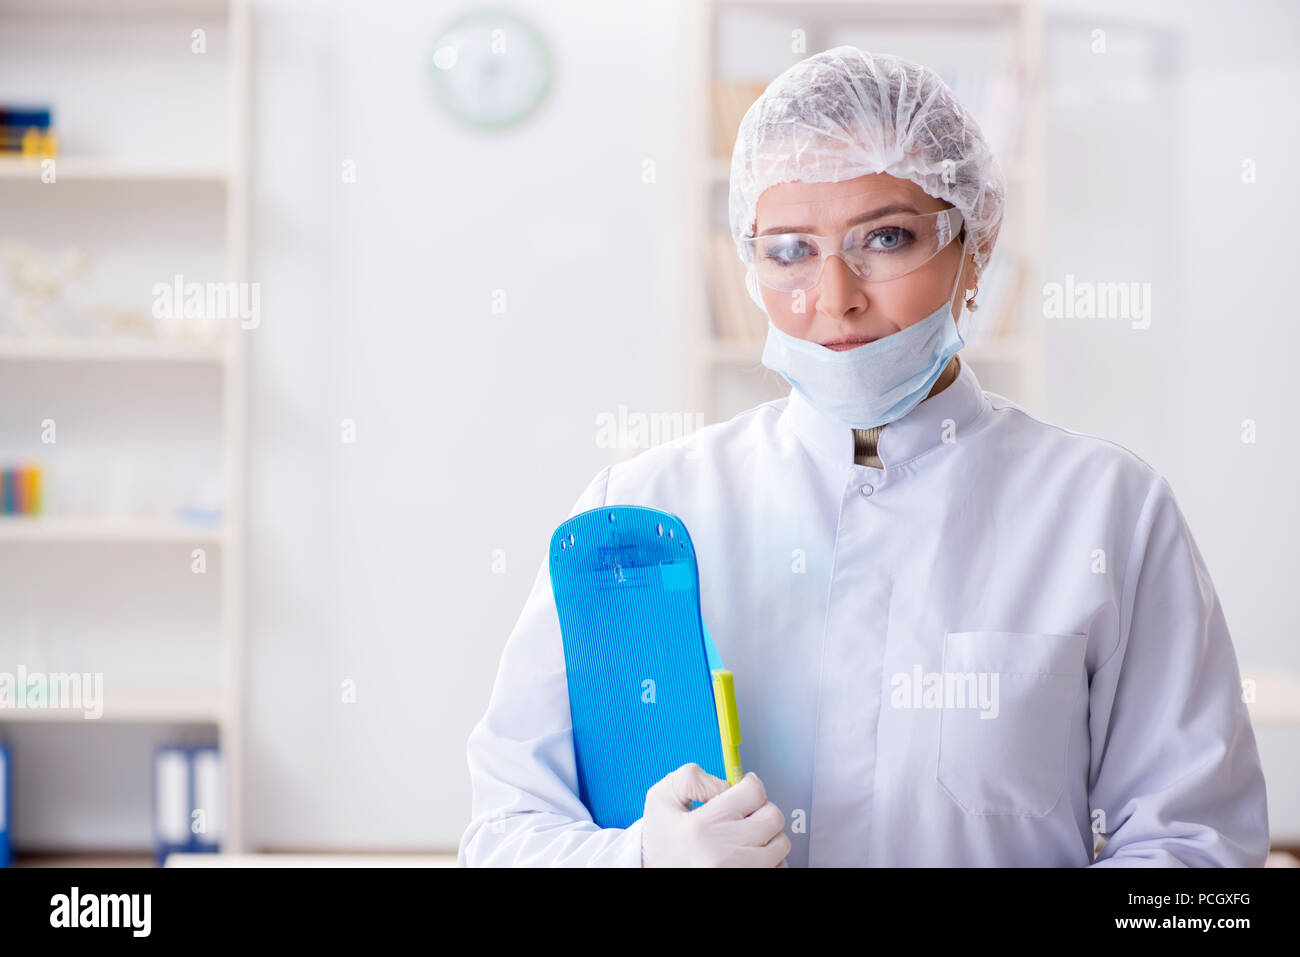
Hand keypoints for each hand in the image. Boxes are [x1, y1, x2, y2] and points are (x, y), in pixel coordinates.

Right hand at [640, 763, 789, 866]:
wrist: (653, 873)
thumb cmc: (660, 840)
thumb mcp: (661, 798)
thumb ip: (691, 777)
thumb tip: (725, 784)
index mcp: (703, 826)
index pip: (753, 793)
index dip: (750, 785)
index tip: (742, 790)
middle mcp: (724, 853)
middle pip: (773, 817)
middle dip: (761, 809)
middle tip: (745, 813)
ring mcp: (739, 872)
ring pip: (780, 844)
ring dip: (768, 835)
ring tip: (745, 836)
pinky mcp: (747, 882)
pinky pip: (778, 868)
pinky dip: (769, 859)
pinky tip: (749, 855)